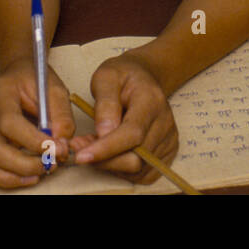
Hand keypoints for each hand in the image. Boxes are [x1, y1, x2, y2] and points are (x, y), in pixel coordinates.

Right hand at [0, 57, 75, 187]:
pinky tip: (24, 176)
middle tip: (51, 164)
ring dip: (11, 176)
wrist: (17, 76)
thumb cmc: (34, 82)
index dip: (32, 141)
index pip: (9, 122)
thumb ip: (62, 116)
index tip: (55, 149)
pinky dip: (0, 179)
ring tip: (39, 172)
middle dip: (25, 164)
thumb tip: (60, 146)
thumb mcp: (55, 90)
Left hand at [70, 54, 177, 183]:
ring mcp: (169, 139)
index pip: (132, 134)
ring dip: (110, 164)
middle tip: (80, 146)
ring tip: (92, 145)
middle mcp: (165, 123)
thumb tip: (104, 134)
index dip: (106, 148)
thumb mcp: (106, 76)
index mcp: (151, 101)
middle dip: (103, 159)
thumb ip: (105, 103)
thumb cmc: (122, 75)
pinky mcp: (167, 152)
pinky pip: (143, 174)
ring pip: (138, 169)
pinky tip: (109, 153)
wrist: (144, 76)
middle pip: (136, 158)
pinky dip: (122, 169)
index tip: (81, 155)